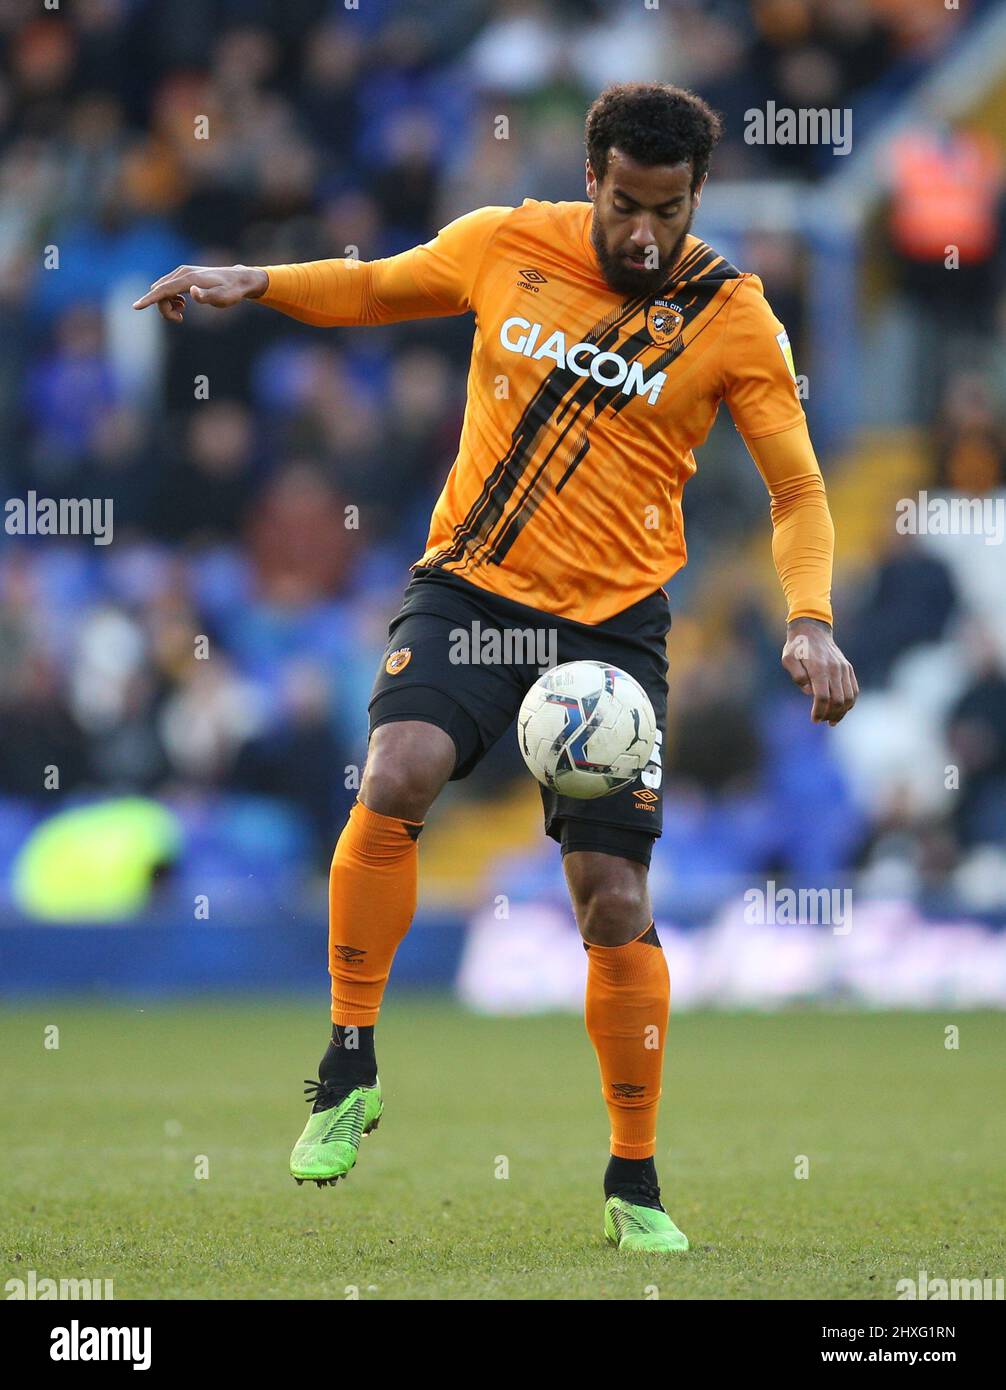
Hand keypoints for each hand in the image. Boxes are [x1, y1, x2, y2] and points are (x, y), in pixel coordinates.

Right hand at [132, 265, 268, 321]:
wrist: (238, 279)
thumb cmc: (231, 291)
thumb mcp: (223, 298)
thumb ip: (207, 296)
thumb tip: (192, 292)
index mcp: (188, 279)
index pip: (163, 290)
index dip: (149, 300)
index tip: (136, 307)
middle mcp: (182, 273)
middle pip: (159, 291)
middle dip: (163, 308)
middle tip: (180, 319)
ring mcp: (181, 272)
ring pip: (162, 290)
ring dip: (166, 304)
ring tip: (182, 312)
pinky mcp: (183, 275)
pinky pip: (167, 288)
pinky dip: (170, 299)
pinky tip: (182, 305)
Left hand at [781, 618, 858, 725]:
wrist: (813, 629)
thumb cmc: (797, 646)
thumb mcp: (788, 658)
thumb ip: (797, 675)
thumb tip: (809, 691)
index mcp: (819, 668)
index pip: (823, 697)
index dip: (819, 711)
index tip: (814, 720)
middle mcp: (834, 669)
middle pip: (838, 700)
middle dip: (830, 715)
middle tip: (822, 721)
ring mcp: (843, 669)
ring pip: (849, 697)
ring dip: (842, 712)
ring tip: (832, 720)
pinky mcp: (848, 668)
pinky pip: (854, 689)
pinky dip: (850, 702)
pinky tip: (841, 710)